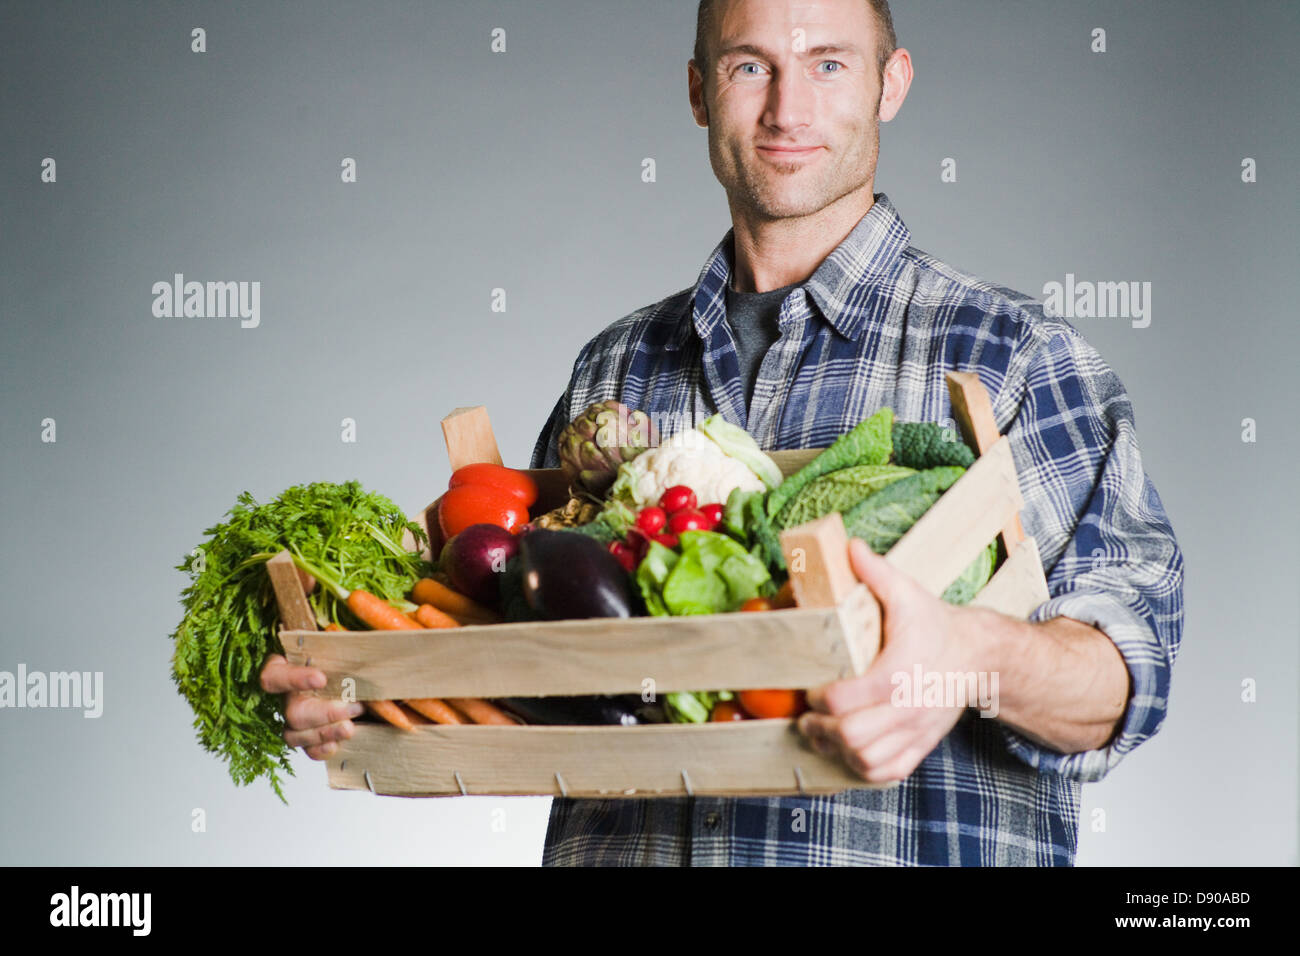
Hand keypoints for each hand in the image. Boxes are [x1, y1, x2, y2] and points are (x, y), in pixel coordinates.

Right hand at [260, 654, 362, 759]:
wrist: (366, 680)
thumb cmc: (349, 657)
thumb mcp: (344, 645)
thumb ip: (342, 644)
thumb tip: (350, 631)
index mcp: (288, 667)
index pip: (274, 675)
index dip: (294, 679)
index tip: (321, 679)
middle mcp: (288, 695)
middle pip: (291, 712)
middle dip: (324, 714)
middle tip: (354, 708)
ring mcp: (295, 719)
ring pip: (294, 735)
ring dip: (325, 733)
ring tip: (350, 727)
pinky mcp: (309, 737)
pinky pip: (307, 750)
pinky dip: (321, 749)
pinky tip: (336, 743)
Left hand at [798, 538, 973, 782]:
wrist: (978, 656)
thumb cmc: (935, 623)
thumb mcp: (908, 592)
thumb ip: (875, 572)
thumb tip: (850, 546)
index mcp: (900, 672)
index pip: (847, 699)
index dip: (818, 699)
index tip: (809, 690)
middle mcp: (909, 707)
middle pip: (854, 736)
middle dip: (821, 730)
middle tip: (806, 719)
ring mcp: (917, 731)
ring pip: (868, 761)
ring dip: (838, 752)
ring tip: (821, 735)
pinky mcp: (921, 745)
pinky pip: (889, 772)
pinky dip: (863, 770)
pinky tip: (848, 752)